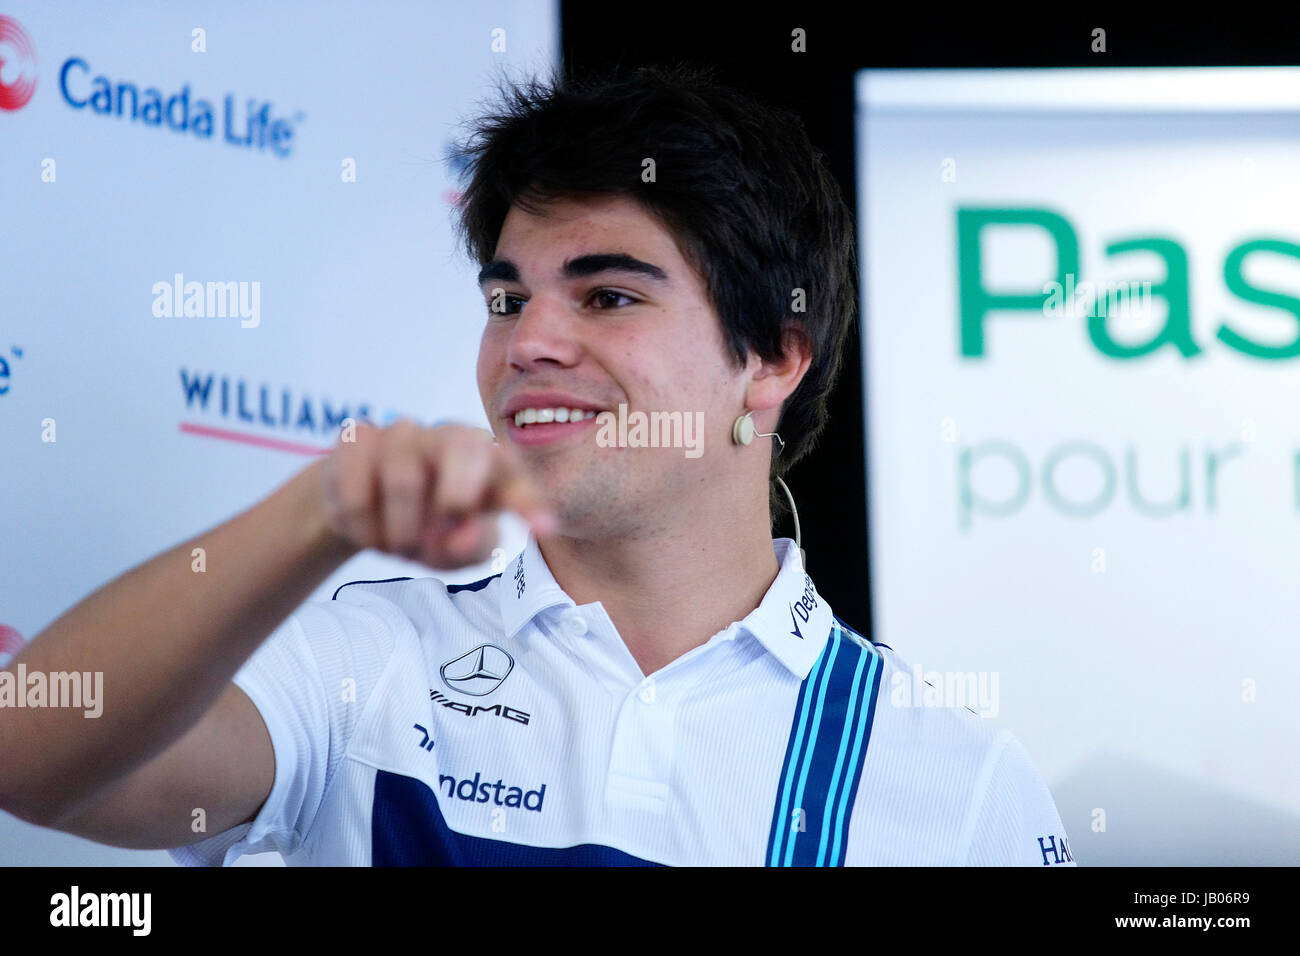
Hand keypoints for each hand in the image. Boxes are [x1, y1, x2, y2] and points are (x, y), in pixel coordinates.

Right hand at [318, 420, 555, 568]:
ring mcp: (401, 433)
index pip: (512, 471)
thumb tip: (462, 533)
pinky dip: (364, 528)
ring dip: (402, 533)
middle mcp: (448, 437)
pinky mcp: (356, 439)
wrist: (364, 509)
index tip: (544, 530)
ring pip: (404, 479)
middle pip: (463, 447)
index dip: (528, 500)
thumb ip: (472, 546)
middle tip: (438, 540)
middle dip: (454, 500)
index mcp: (486, 460)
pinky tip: (370, 532)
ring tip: (401, 548)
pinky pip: (358, 488)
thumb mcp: (458, 549)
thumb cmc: (427, 525)